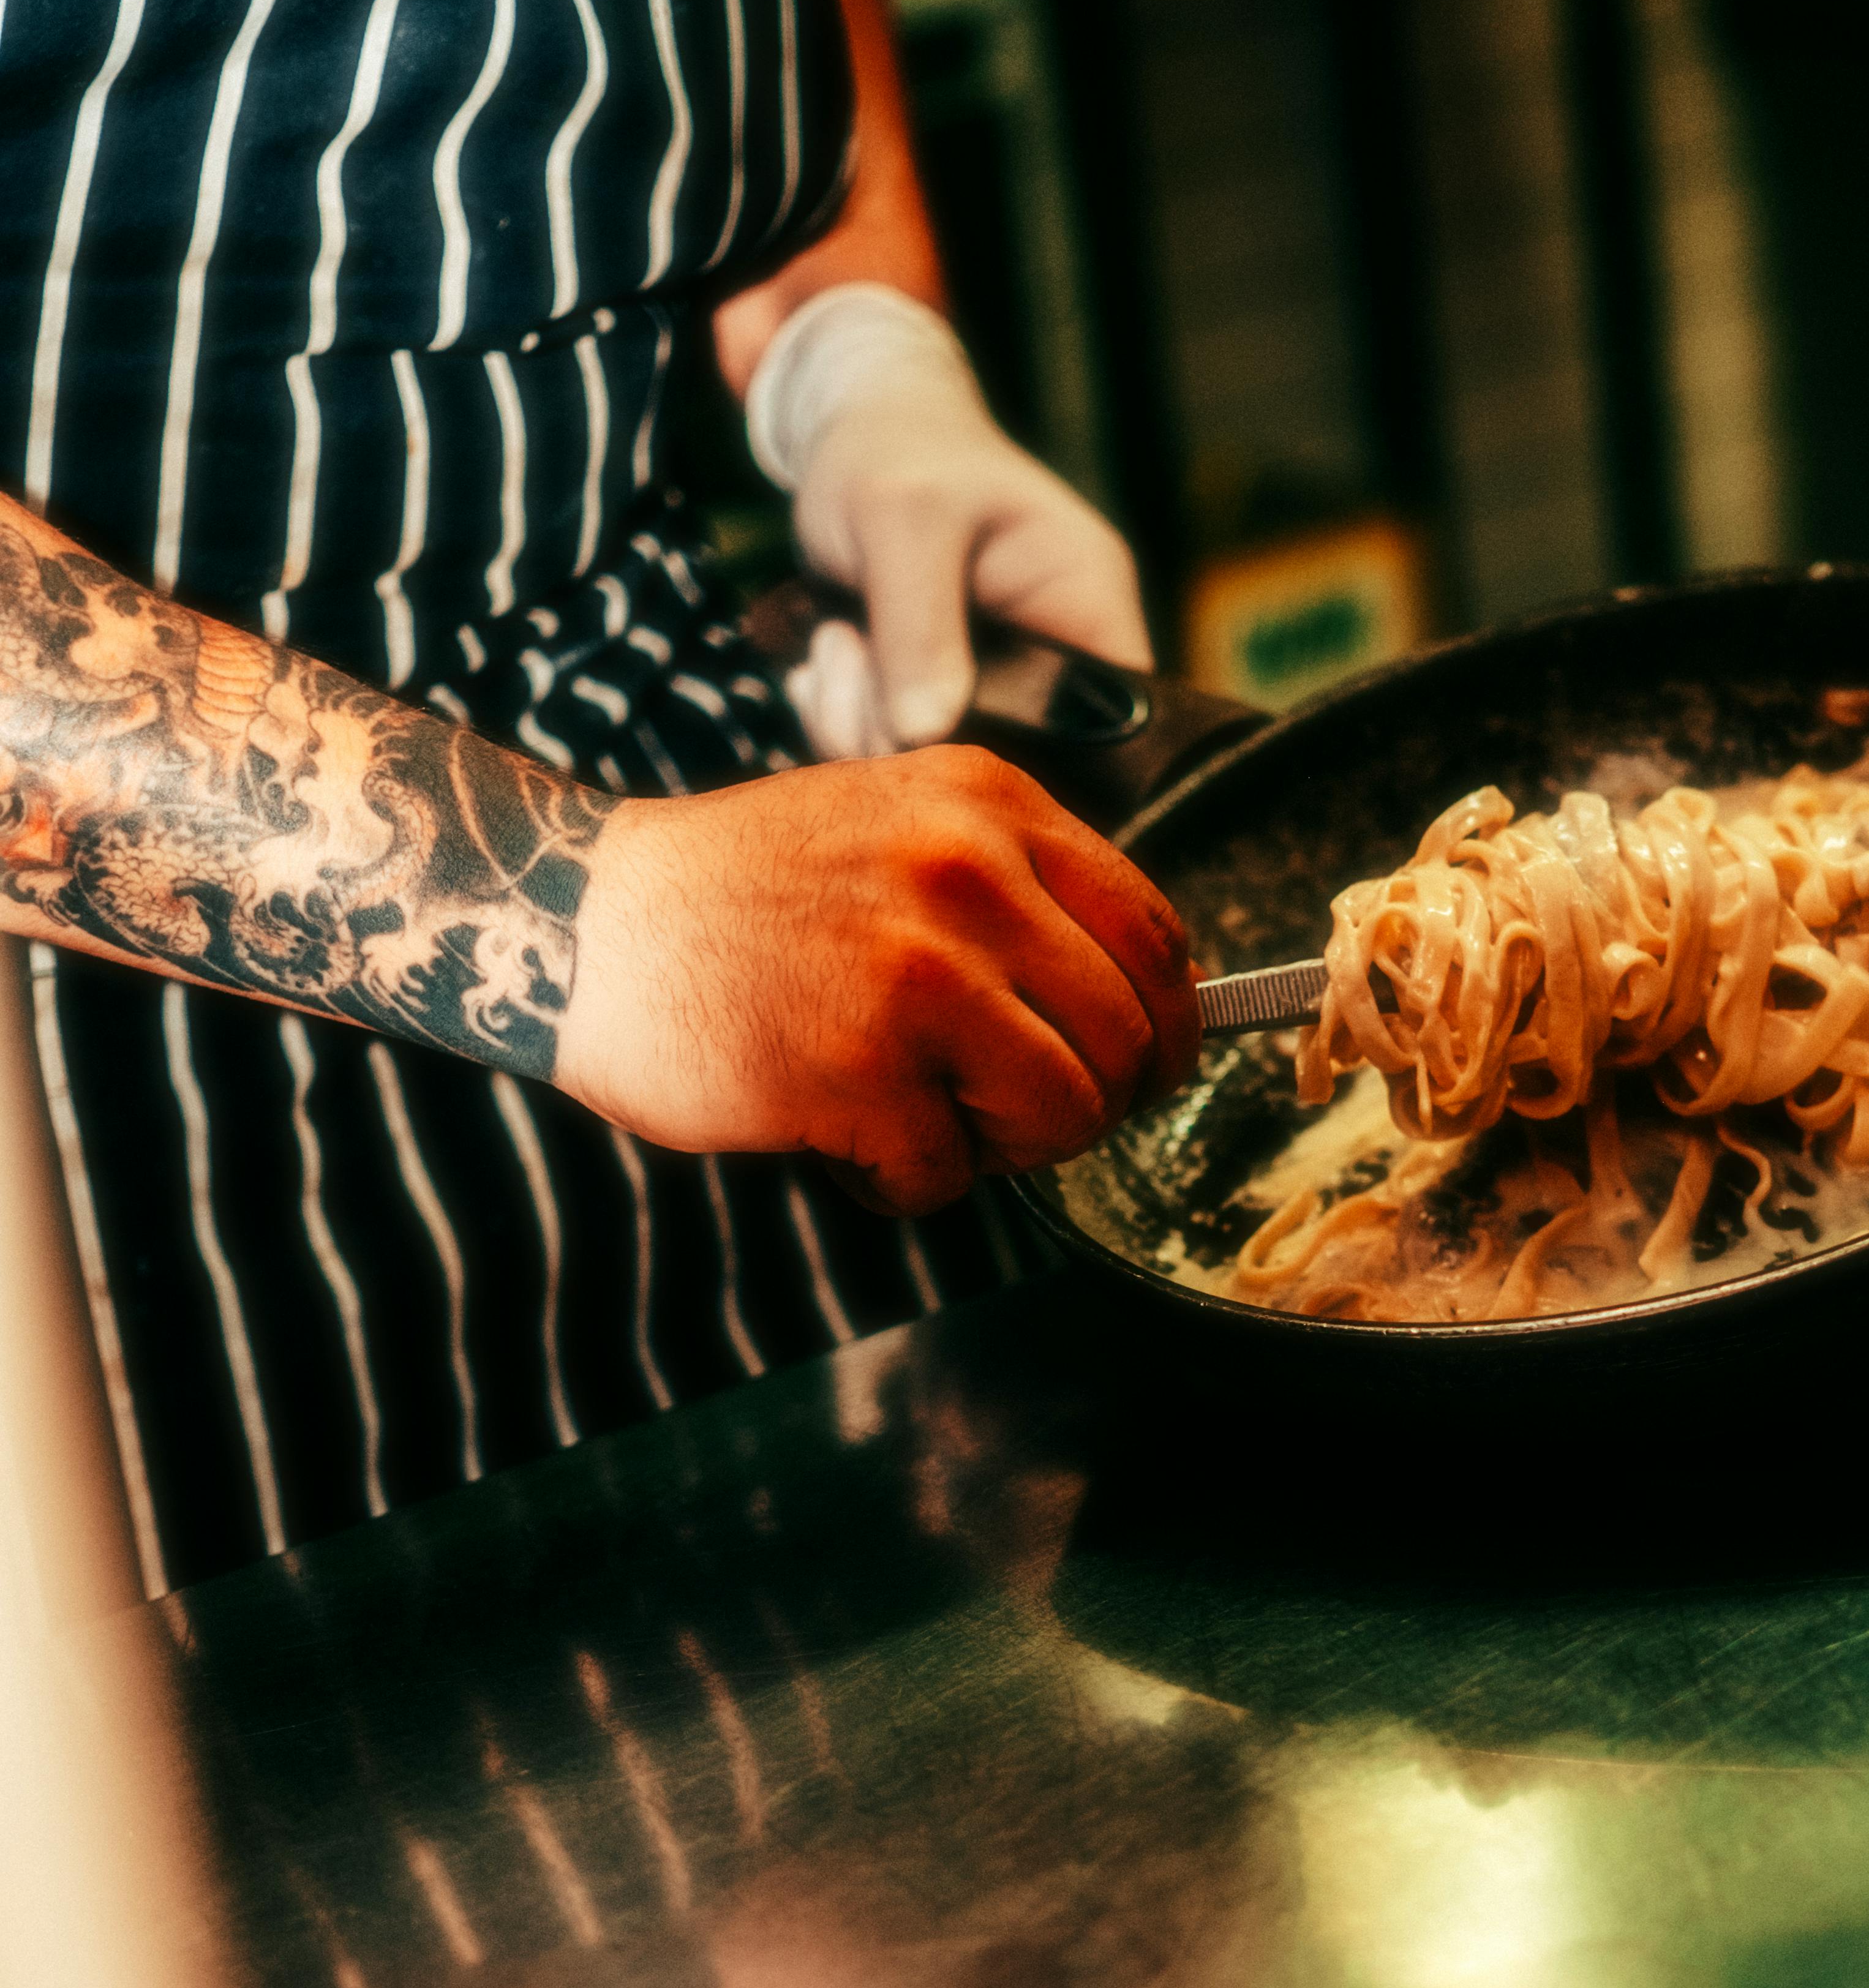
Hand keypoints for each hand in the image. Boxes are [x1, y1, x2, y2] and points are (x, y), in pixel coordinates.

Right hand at [554, 748, 1198, 1211]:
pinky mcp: (859, 1064)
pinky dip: (899, 1179)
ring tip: (923, 1121)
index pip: (1155, 936)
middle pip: (1126, 1039)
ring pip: (1062, 1113)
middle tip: (1010, 1115)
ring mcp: (918, 968)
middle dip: (1085, 1104)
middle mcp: (969, 873)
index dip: (1168, 1027)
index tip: (1144, 1072)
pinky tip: (840, 1135)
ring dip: (1002, 1147)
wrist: (581, 921)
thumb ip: (1017, 892)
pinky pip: (946, 1174)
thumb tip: (1137, 1005)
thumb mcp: (901, 831)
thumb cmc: (744, 898)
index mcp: (992, 807)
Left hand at [746, 285, 1150, 747]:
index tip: (939, 724)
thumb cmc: (896, 452)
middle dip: (908, 732)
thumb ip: (920, 625)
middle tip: (852, 652)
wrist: (846, 434)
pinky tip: (830, 652)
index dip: (1036, 762)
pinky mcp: (933, 704)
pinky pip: (887, 754)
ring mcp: (992, 692)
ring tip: (840, 637)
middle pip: (1007, 767)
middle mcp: (1055, 666)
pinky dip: (838, 716)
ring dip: (856, 720)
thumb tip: (924, 733)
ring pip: (931, 768)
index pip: (1111, 735)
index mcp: (1090, 613)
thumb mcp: (905, 519)